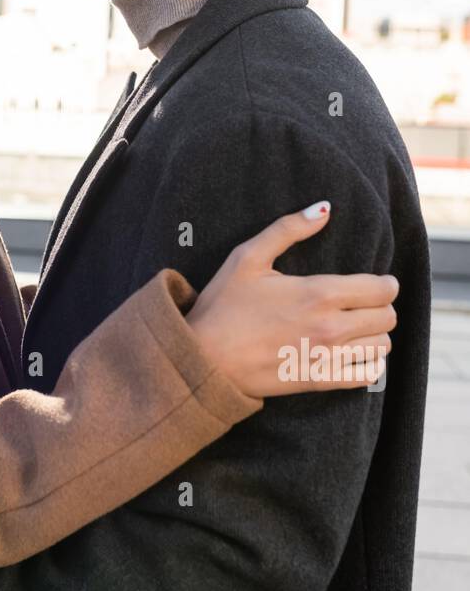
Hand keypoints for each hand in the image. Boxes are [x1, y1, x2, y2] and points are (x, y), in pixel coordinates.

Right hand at [185, 201, 398, 398]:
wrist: (203, 358)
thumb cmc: (223, 305)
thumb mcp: (247, 257)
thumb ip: (288, 229)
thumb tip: (324, 208)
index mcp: (319, 292)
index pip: (381, 289)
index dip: (386, 283)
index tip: (378, 282)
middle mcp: (330, 326)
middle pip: (387, 317)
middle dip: (382, 306)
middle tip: (365, 303)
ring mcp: (326, 357)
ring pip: (381, 346)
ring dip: (375, 334)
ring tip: (357, 327)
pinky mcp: (318, 381)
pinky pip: (366, 376)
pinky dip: (368, 364)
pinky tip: (352, 353)